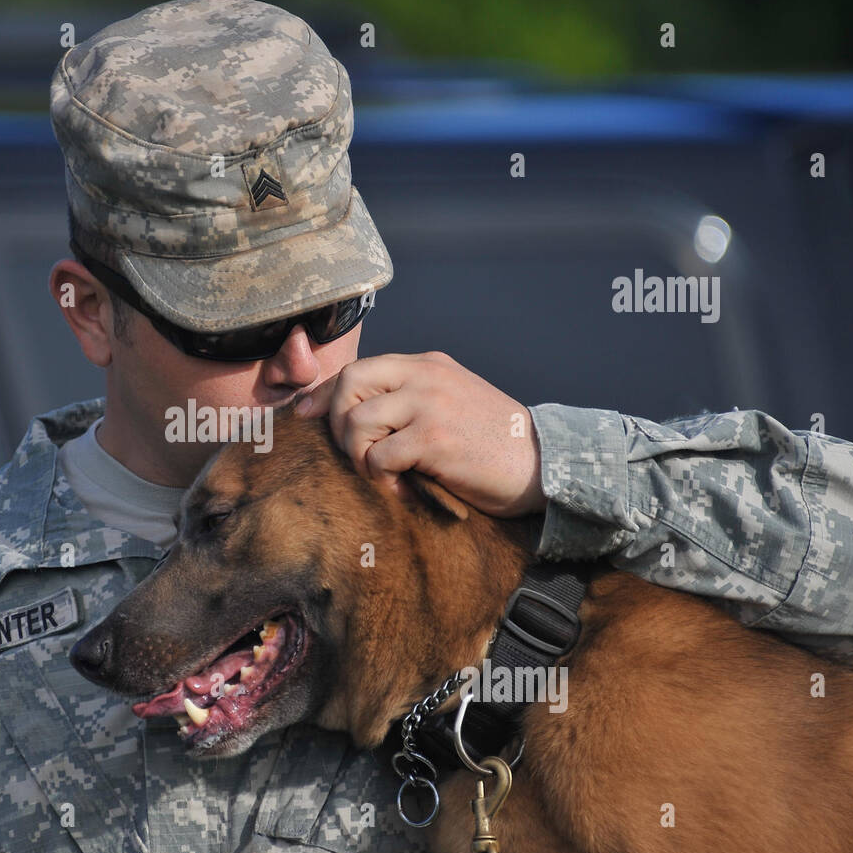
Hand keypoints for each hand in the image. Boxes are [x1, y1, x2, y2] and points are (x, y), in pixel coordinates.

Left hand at [293, 351, 545, 516]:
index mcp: (428, 364)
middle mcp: (426, 376)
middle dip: (338, 423)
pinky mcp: (435, 438)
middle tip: (357, 454)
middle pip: (349, 384)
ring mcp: (430, 405)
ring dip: (359, 456)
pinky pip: (379, 456)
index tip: (307, 416)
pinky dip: (382, 479)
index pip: (358, 367)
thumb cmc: (493, 443)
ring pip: (357, 422)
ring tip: (384, 475)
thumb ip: (410, 398)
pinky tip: (403, 488)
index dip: (324, 393)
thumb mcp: (450, 402)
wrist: (545, 464)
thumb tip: (354, 414)